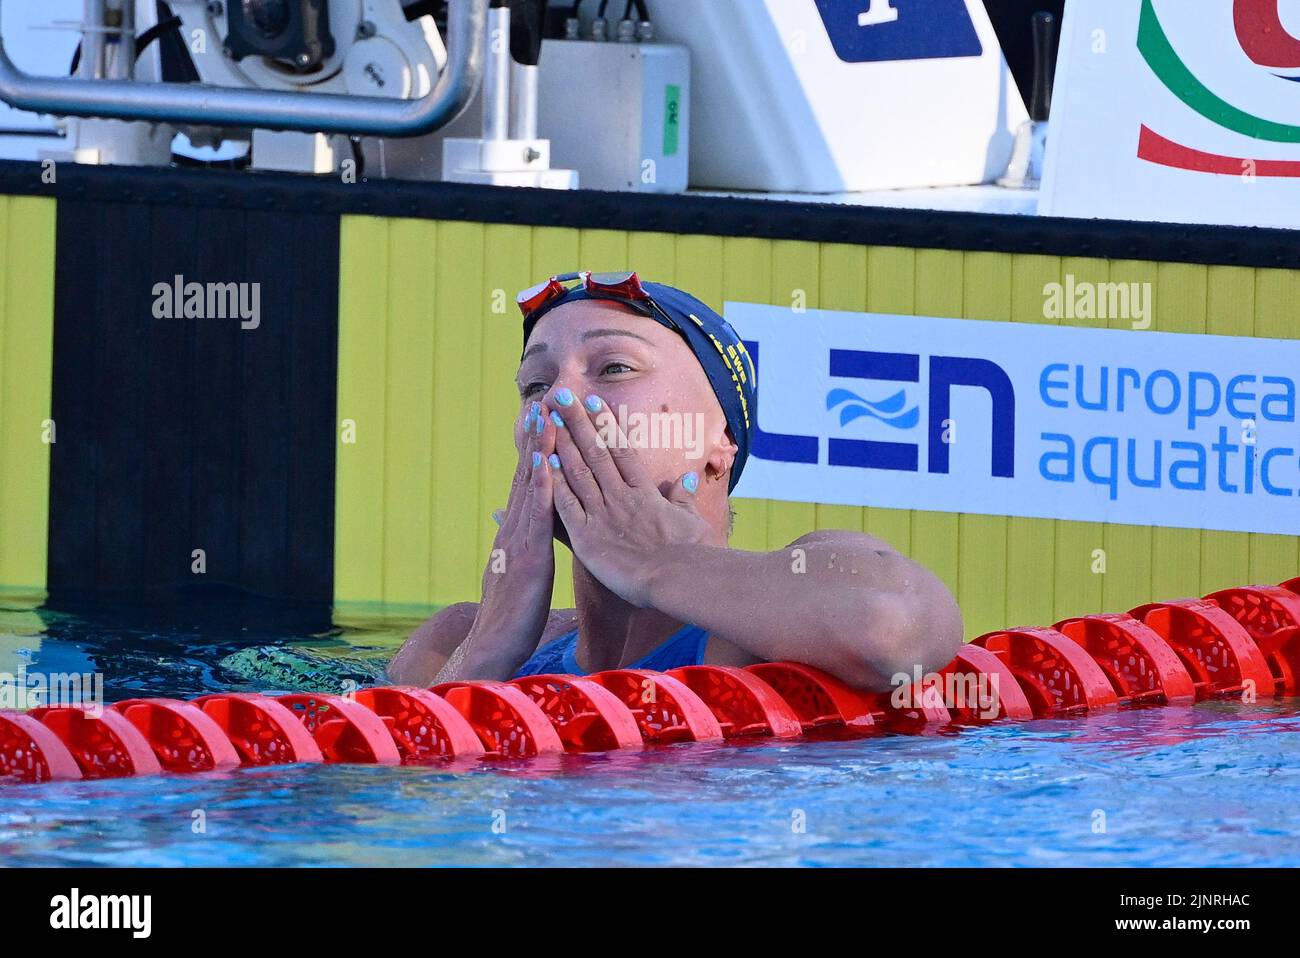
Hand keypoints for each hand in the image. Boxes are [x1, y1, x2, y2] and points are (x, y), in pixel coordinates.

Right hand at [456, 401, 560, 676]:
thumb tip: (526, 545)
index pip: (528, 488)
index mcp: (518, 536)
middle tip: (543, 406)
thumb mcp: (521, 578)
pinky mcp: (529, 556)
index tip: (542, 425)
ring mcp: (521, 541)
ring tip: (545, 421)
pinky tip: (545, 465)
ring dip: (537, 453)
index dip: (534, 456)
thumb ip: (523, 555)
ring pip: (531, 489)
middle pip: (527, 479)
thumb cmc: (513, 617)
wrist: (494, 646)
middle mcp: (516, 531)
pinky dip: (540, 488)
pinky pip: (537, 517)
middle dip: (535, 442)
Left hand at [547, 389, 714, 606]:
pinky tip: (542, 462)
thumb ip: (684, 498)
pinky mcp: (588, 537)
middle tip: (561, 395)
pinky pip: (566, 505)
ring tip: (547, 418)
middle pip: (596, 451)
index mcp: (645, 492)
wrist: (678, 579)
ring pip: (578, 471)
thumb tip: (686, 478)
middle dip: (577, 422)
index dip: (605, 424)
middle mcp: (621, 496)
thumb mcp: (692, 521)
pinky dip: (554, 482)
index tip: (593, 401)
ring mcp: (603, 514)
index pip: (621, 450)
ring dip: (561, 443)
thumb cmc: (692, 555)